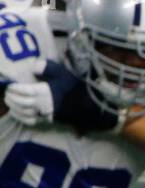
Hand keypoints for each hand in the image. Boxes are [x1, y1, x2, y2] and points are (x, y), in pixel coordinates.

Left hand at [4, 60, 118, 132]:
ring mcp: (46, 114)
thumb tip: (33, 66)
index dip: (14, 88)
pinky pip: (31, 121)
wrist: (93, 108)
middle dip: (12, 98)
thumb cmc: (79, 90)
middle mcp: (43, 104)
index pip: (23, 90)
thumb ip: (48, 67)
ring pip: (24, 112)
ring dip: (14, 108)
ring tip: (10, 102)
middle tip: (7, 93)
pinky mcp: (49, 120)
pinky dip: (22, 118)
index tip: (10, 85)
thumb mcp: (65, 73)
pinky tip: (19, 113)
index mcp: (46, 91)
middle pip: (21, 102)